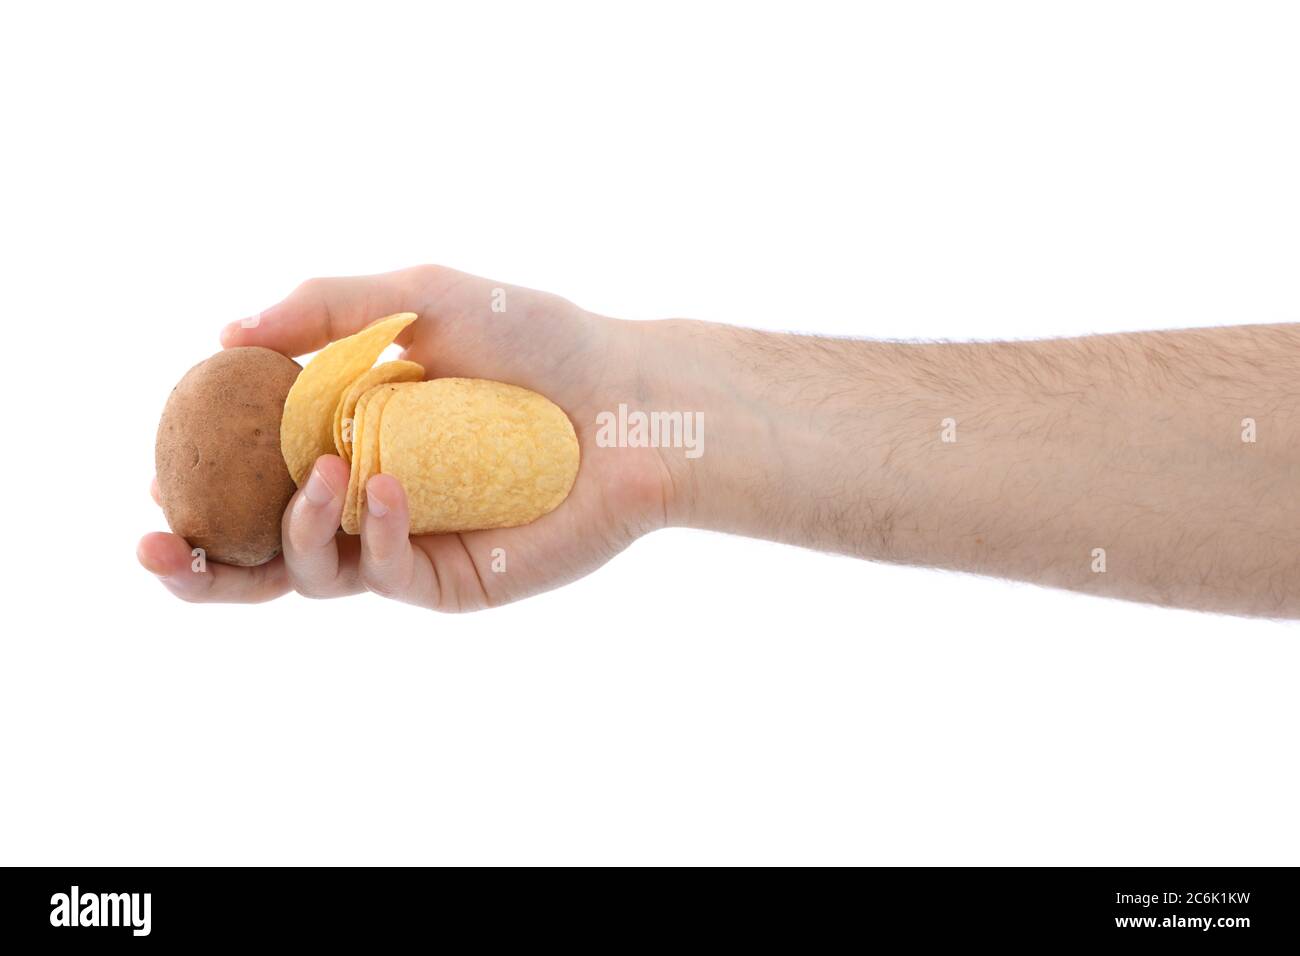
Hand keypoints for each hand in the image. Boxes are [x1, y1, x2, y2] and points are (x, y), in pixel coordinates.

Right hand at [139, 266, 672, 609]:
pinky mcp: (452, 578)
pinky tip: (386, 488)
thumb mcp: (420, 301)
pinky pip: (383, 574)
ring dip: (288, 532)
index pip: (251, 471)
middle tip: (159, 542)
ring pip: (309, 573)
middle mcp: (365, 494)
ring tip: (320, 477)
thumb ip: (325, 308)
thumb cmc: (537, 340)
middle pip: (258, 549)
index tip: (158, 472)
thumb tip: (225, 332)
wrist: (629, 397)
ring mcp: (406, 541)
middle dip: (195, 561)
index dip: (197, 480)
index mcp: (346, 432)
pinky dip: (371, 535)